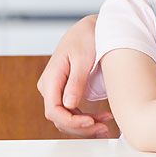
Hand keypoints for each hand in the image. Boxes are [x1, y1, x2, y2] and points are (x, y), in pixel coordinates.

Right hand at [36, 17, 113, 136]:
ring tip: (106, 125)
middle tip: (104, 128)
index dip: (72, 122)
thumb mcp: (83, 59)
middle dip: (82, 127)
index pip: (54, 110)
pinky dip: (86, 119)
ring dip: (86, 126)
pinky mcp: (65, 93)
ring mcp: (56, 91)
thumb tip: (69, 105)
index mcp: (50, 78)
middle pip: (60, 118)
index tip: (91, 122)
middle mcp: (49, 87)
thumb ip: (76, 82)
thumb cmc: (85, 39)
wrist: (87, 29)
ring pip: (66, 119)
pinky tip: (102, 120)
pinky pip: (72, 112)